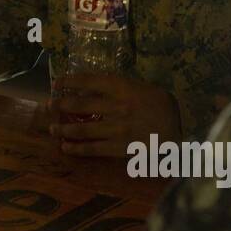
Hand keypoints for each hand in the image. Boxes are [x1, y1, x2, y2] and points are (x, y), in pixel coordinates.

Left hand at [48, 73, 179, 156]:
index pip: (89, 81)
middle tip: (49, 107)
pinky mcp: (120, 148)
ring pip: (83, 129)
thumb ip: (124, 87)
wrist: (181, 135)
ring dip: (64, 130)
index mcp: (124, 88)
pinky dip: (77, 148)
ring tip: (53, 130)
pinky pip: (94, 149)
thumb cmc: (164, 108)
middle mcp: (118, 107)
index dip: (70, 81)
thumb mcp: (147, 88)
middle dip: (60, 106)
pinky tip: (66, 148)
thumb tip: (98, 87)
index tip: (57, 83)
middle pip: (80, 105)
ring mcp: (118, 129)